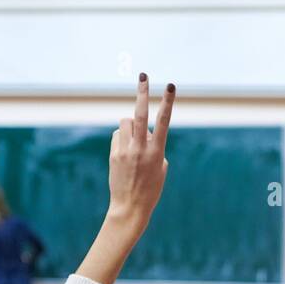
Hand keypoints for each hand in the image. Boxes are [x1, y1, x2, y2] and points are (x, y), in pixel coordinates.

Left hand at [106, 73, 174, 233]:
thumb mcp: (161, 168)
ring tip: (135, 140)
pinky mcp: (114, 154)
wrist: (130, 208)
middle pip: (139, 114)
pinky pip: (118, 136)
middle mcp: (140, 149)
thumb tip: (144, 132)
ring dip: (131, 125)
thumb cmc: (151, 189)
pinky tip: (125, 152)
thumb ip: (154, 146)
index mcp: (157, 152)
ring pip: (126, 122)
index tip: (170, 86)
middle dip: (142, 93)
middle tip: (143, 75)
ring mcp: (125, 151)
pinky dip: (123, 138)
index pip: (163, 122)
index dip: (167, 102)